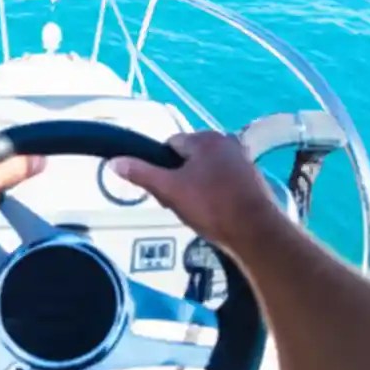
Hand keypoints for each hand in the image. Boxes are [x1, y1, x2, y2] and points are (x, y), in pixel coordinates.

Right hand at [109, 131, 279, 251]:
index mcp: (205, 138)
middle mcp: (226, 141)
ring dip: (200, 184)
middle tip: (182, 202)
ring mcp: (243, 158)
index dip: (163, 167)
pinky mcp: (253, 176)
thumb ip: (141, 174)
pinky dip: (218, 190)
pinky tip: (218, 210)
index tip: (166, 189)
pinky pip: (225, 178)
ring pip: (208, 168)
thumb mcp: (170, 191)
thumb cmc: (211, 207)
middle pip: (190, 156)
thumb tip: (114, 161)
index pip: (170, 144)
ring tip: (200, 209)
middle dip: (182, 176)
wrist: (255, 231)